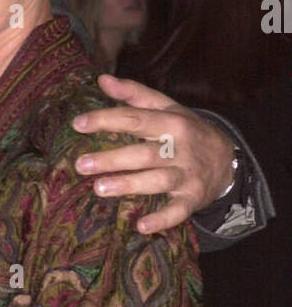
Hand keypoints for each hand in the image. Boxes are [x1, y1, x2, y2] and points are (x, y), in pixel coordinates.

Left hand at [71, 74, 235, 233]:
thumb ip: (134, 95)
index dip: (106, 120)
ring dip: (129, 185)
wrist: (228, 159)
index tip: (78, 124)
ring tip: (99, 188)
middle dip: (112, 159)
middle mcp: (179, 148)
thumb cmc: (187, 131)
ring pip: (157, 180)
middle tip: (81, 164)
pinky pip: (178, 211)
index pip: (134, 119)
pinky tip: (142, 226)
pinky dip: (162, 219)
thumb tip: (102, 79)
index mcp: (171, 123)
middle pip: (143, 153)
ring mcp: (186, 175)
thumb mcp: (167, 108)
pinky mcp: (192, 198)